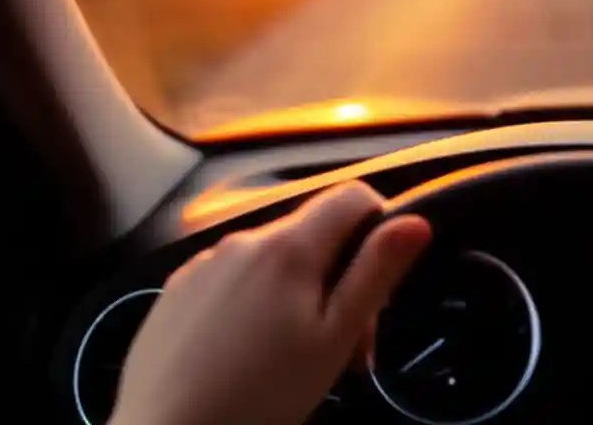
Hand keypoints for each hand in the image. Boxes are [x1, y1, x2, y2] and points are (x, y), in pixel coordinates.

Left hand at [110, 182, 431, 424]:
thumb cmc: (261, 395)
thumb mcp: (334, 339)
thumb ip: (375, 273)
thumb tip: (416, 220)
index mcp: (290, 247)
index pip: (352, 196)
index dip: (379, 224)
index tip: (377, 282)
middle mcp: (243, 239)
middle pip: (313, 233)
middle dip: (339, 276)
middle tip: (343, 345)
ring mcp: (204, 262)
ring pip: (272, 258)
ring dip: (296, 292)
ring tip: (291, 357)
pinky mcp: (176, 289)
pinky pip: (232, 278)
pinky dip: (252, 303)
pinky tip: (245, 355)